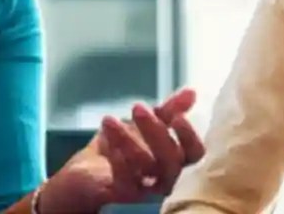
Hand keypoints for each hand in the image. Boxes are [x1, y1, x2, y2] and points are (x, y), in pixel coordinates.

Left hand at [38, 88, 204, 211]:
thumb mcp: (145, 123)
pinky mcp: (122, 192)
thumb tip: (191, 92)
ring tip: (110, 120)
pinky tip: (106, 140)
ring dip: (128, 140)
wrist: (89, 170)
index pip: (194, 153)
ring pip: (146, 167)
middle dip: (156, 132)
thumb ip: (169, 110)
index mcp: (175, 158)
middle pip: (171, 161)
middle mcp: (164, 176)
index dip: (189, 136)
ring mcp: (145, 187)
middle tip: (138, 108)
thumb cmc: (123, 146)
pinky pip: (125, 180)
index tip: (177, 116)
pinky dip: (118, 160)